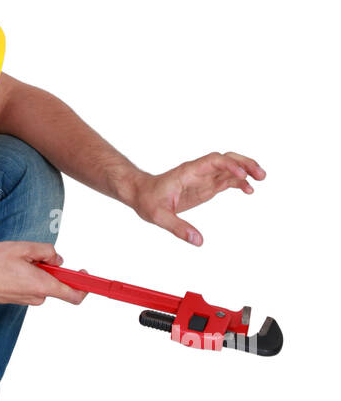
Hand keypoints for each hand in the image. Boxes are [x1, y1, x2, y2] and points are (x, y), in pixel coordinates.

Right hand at [0, 241, 87, 306]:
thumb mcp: (22, 248)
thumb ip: (46, 251)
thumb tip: (56, 257)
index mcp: (42, 286)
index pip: (74, 294)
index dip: (84, 285)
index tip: (85, 274)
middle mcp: (36, 297)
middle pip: (55, 282)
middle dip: (48, 266)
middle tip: (32, 254)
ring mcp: (25, 300)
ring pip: (39, 282)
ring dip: (33, 269)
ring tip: (14, 259)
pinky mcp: (15, 298)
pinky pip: (27, 285)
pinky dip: (23, 274)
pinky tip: (7, 266)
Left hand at [131, 151, 265, 245]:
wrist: (140, 193)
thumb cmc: (147, 200)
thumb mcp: (159, 216)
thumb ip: (178, 228)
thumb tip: (198, 241)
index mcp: (188, 172)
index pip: (213, 161)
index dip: (229, 165)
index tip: (242, 175)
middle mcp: (198, 171)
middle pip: (226, 159)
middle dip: (245, 163)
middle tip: (260, 175)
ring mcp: (203, 178)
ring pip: (229, 168)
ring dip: (246, 170)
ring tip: (261, 179)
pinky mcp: (205, 187)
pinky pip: (226, 180)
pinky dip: (239, 182)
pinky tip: (248, 190)